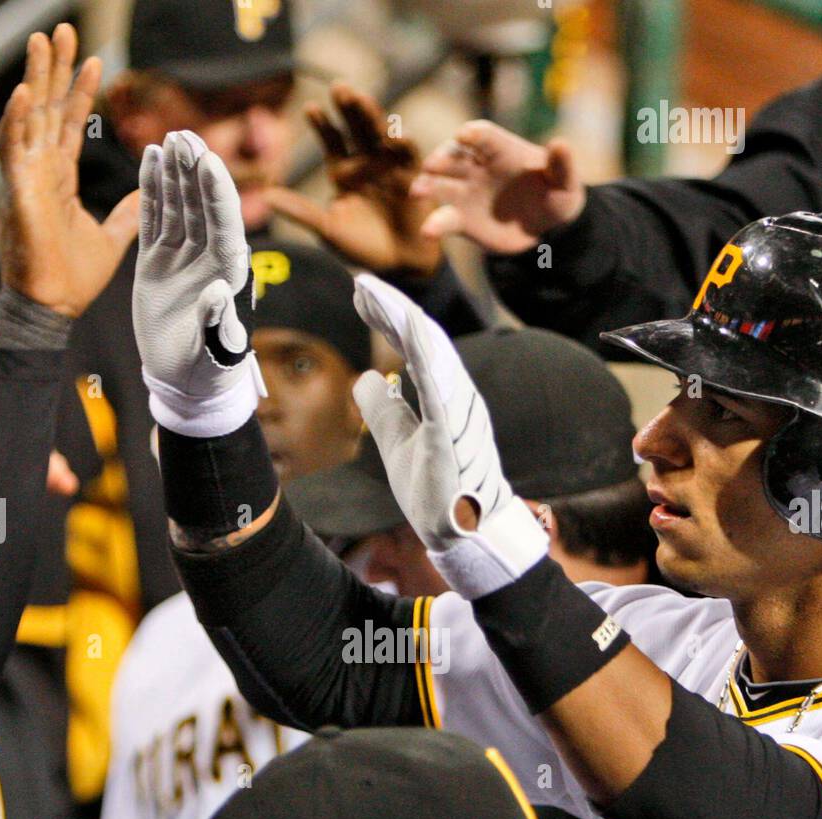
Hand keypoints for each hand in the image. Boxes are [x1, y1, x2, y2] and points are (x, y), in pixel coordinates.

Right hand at [0, 24, 139, 318]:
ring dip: (34, 78)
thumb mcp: (113, 239)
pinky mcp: (19, 195)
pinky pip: (14, 152)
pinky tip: (22, 93)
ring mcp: (27, 180)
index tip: (94, 59)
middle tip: (61, 29)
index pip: (69, 123)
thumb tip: (150, 192)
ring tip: (41, 41)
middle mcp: (40, 171)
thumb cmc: (74, 279)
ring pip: (29, 117)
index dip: (79, 90)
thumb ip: (129, 213)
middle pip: (46, 107)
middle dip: (53, 68)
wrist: (54, 308)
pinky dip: (17, 121)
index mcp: (60, 178)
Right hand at [132, 130, 262, 438]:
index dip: (219, 193)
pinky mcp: (159, 260)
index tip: (211, 161)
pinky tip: (150, 159)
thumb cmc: (208, 370)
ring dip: (175, 172)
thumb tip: (219, 292)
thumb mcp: (214, 353)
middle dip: (196, 170)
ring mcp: (183, 256)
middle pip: (203, 205)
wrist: (185, 380)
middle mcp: (209, 258)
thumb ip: (217, 324)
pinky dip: (152, 190)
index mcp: (229, 273)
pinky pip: (155, 218)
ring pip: (180, 205)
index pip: (227, 225)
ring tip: (168, 139)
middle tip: (186, 136)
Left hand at [264, 83, 440, 276]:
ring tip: (362, 99)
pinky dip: (403, 146)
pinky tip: (395, 135)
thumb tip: (265, 197)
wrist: (398, 266)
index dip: (322, 124)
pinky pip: (409, 157)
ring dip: (373, 116)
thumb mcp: (328, 230)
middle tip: (339, 87)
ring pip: (380, 134)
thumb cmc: (362, 247)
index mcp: (343, 171)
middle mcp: (366, 163)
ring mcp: (390, 167)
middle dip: (348, 109)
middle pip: (356, 128)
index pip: (332, 140)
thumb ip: (301, 211)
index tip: (310, 108)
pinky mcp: (413, 177)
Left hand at [350, 274, 545, 597]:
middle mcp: (455, 396)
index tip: (360, 295)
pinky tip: (408, 327)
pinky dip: (424, 355)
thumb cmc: (436, 488)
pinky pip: (439, 389)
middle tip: (360, 283)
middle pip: (422, 339)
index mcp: (443, 395)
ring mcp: (456, 414)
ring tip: (374, 293)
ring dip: (402, 320)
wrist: (461, 533)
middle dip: (390, 308)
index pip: (414, 345)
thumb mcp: (396, 442)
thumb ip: (383, 408)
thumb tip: (366, 377)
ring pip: (432, 354)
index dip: (387, 317)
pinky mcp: (450, 436)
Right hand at [412, 121, 585, 255]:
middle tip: (430, 165)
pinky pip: (445, 220)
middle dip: (441, 158)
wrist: (546, 227)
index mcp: (501, 150)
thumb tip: (561, 144)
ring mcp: (466, 193)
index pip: (484, 137)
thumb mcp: (566, 182)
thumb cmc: (556, 194)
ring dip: (427, 186)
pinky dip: (435, 224)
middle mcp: (478, 167)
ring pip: (441, 185)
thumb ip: (562, 165)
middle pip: (454, 157)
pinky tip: (427, 231)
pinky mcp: (462, 219)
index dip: (474, 134)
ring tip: (417, 192)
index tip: (464, 135)